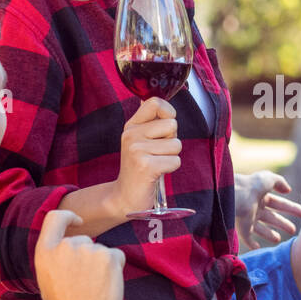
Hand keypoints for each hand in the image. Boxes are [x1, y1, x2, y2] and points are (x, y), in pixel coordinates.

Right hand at [34, 209, 124, 299]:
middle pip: (83, 240)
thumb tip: (71, 244)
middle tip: (85, 282)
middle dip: (88, 256)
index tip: (78, 221)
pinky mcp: (108, 255)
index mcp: (46, 251)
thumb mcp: (47, 277)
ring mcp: (89, 249)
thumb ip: (56, 256)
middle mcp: (66, 245)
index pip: (54, 218)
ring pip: (101, 250)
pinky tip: (106, 285)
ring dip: (101, 264)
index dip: (68, 217)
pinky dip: (115, 268)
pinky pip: (116, 256)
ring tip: (94, 287)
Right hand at [112, 98, 181, 217]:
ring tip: (156, 164)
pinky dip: (170, 169)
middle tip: (157, 154)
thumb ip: (152, 123)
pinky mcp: (145, 166)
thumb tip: (163, 104)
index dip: (169, 112)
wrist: (124, 197)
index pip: (155, 102)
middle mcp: (131, 135)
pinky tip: (156, 173)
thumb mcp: (141, 141)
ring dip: (171, 157)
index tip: (165, 129)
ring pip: (176, 144)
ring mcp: (136, 150)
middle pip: (172, 125)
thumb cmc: (140, 168)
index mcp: (131, 126)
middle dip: (172, 141)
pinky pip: (175, 161)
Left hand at [235, 171, 300, 249]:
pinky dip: (252, 243)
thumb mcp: (269, 179)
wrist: (235, 195)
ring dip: (269, 234)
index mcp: (261, 196)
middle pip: (272, 218)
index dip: (291, 208)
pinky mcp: (242, 228)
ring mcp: (248, 218)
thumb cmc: (252, 185)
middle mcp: (255, 207)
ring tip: (278, 239)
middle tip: (293, 230)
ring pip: (260, 229)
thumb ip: (280, 182)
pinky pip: (247, 238)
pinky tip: (257, 246)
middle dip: (283, 224)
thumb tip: (288, 189)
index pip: (279, 204)